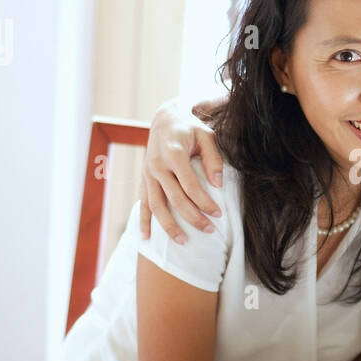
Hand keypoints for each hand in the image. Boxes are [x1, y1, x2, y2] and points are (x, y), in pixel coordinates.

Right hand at [140, 99, 223, 241]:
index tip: (218, 214)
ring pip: (156, 205)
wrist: (165, 119)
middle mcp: (157, 165)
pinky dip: (143, 221)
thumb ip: (213, 158)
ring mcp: (148, 173)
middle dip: (193, 217)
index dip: (205, 202)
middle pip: (175, 199)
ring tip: (183, 242)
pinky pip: (142, 203)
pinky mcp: (144, 179)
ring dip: (169, 226)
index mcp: (174, 154)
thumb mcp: (206, 135)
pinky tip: (146, 238)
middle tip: (209, 230)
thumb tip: (218, 184)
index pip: (190, 186)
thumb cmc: (190, 128)